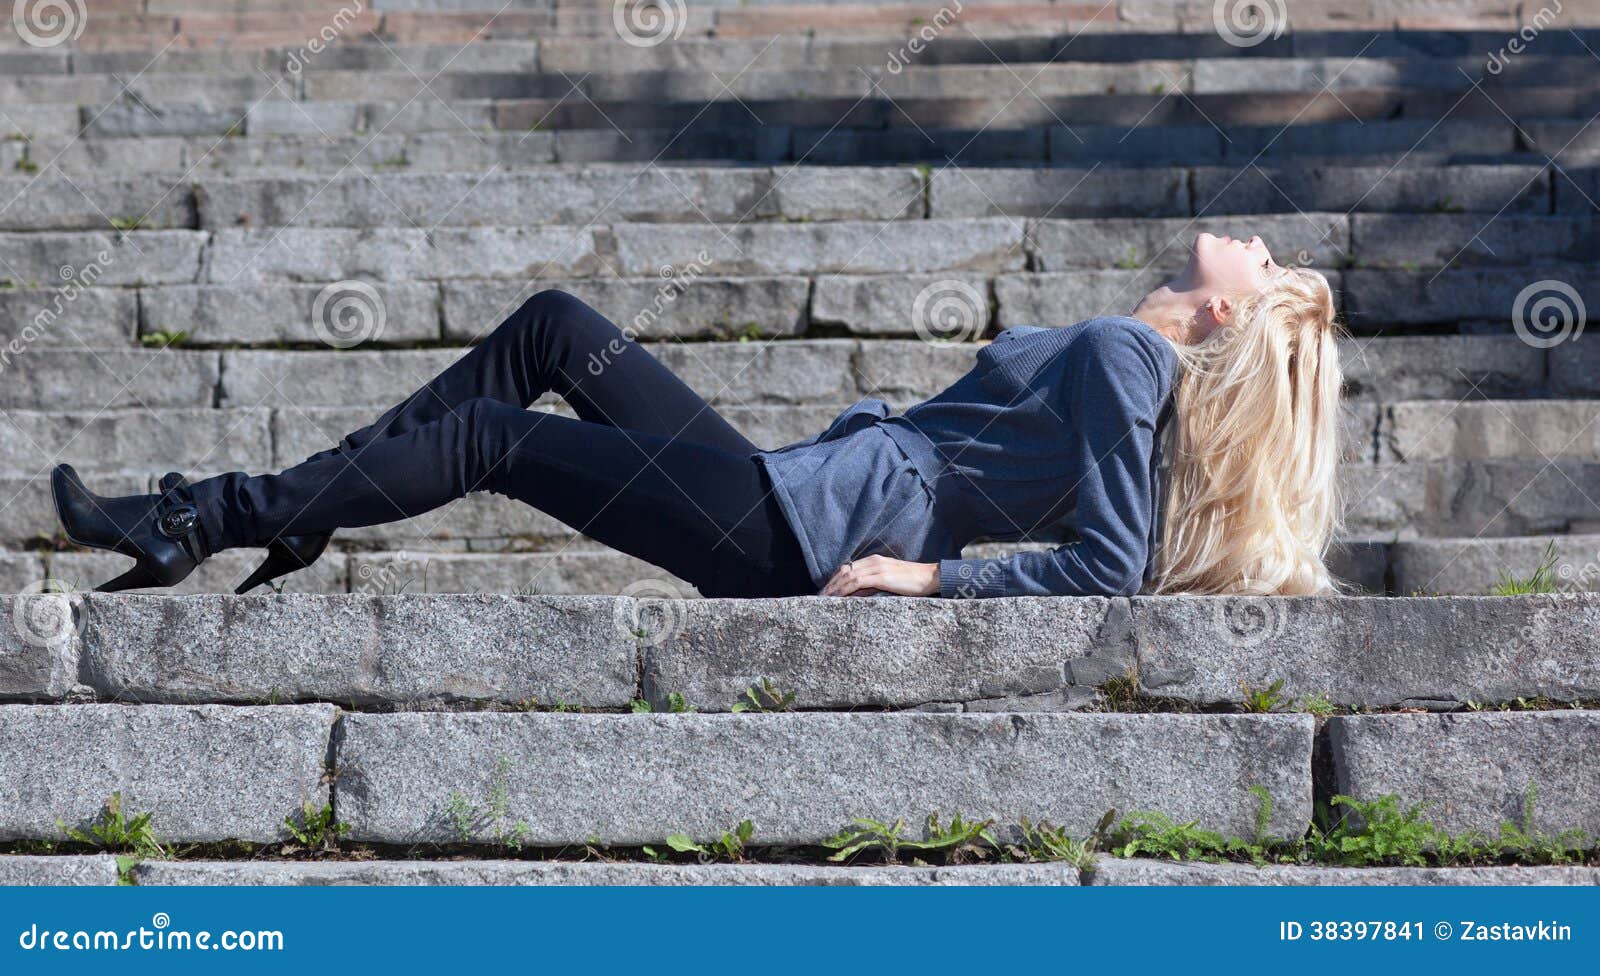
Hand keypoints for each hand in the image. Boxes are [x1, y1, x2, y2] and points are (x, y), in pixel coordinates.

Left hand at [820, 555, 939, 596]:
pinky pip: (857, 582)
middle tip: (819, 598)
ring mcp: (877, 567)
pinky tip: (838, 598)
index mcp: (874, 560)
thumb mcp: (889, 583)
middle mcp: (873, 561)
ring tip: (824, 600)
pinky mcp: (882, 576)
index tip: (826, 591)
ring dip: (834, 588)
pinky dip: (845, 590)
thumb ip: (872, 586)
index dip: (835, 579)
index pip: (848, 568)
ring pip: (848, 576)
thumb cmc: (913, 583)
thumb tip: (856, 595)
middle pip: (844, 570)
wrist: (931, 578)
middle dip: (830, 584)